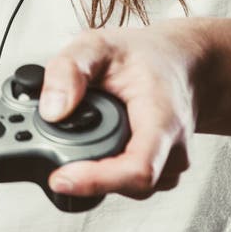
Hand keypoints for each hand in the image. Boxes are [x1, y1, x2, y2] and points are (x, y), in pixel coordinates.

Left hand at [40, 23, 204, 199]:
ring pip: (126, 186)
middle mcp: (174, 149)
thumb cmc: (145, 54)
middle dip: (88, 170)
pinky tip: (103, 139)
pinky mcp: (163, 172)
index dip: (97, 180)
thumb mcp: (97, 45)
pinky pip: (129, 182)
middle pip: (126, 184)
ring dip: (98, 167)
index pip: (137, 169)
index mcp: (163, 118)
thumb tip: (51, 110)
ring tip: (87, 129)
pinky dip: (109, 166)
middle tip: (58, 144)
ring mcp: (171, 165)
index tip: (60, 178)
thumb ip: (69, 69)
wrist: (179, 61)